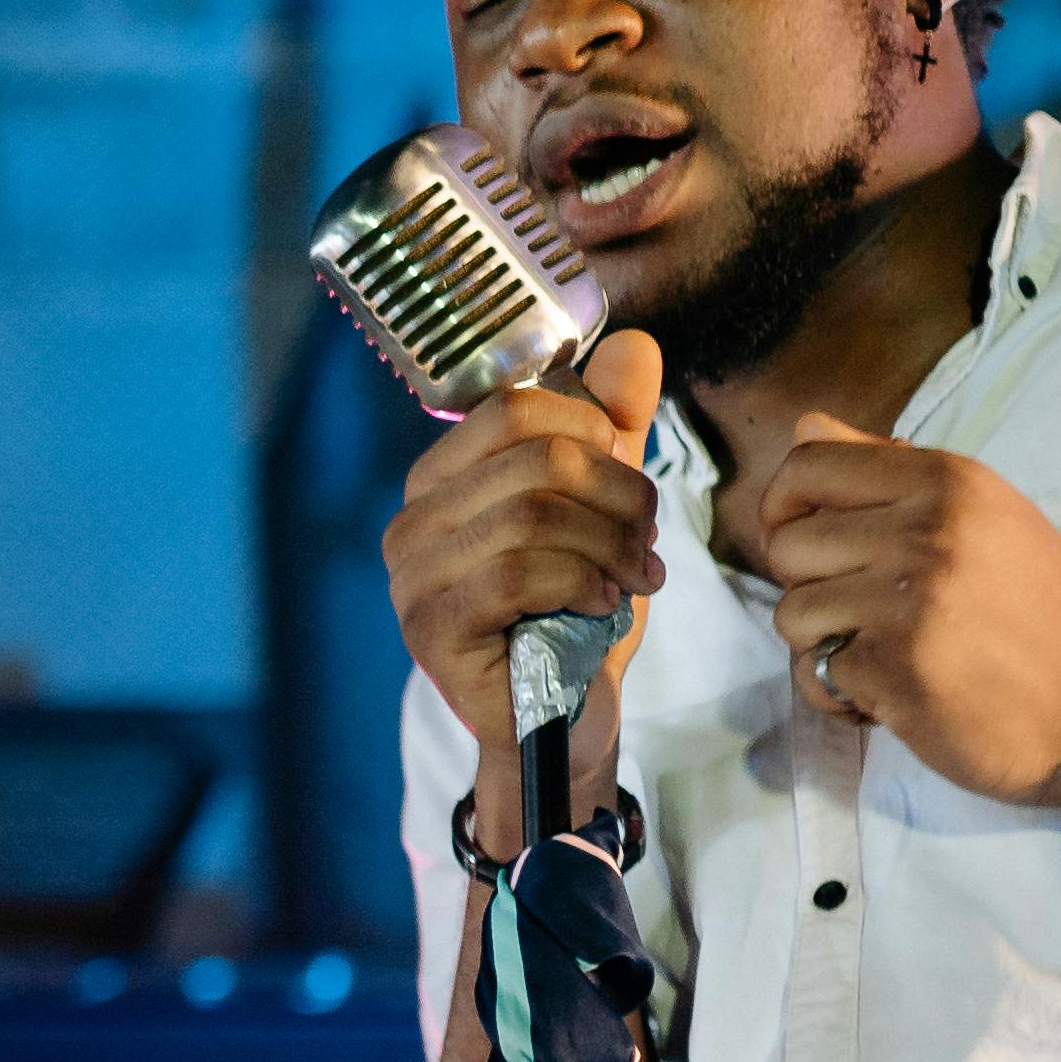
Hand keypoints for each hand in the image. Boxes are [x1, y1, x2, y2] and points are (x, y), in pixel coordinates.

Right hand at [381, 326, 667, 782]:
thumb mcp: (604, 506)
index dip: (594, 433)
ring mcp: (412, 578)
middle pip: (533, 455)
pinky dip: (581, 582)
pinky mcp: (431, 628)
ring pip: (531, 514)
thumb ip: (613, 426)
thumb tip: (633, 344)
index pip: (516, 407)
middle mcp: (411, 520)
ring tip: (637, 575)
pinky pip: (517, 574)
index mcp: (442, 477)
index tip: (629, 487)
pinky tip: (602, 603)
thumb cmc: (576, 611)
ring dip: (610, 543)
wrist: (563, 717)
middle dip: (617, 493)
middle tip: (649, 538)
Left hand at [736, 415, 1060, 809]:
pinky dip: (836, 695)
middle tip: (860, 612)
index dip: (784, 507)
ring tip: (879, 653)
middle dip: (809, 585)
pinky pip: (811, 675)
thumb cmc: (1038, 612)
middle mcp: (925, 530)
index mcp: (947, 481)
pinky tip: (887, 696)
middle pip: (786, 544)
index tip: (808, 542)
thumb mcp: (982, 518)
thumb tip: (804, 426)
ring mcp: (907, 601)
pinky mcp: (894, 670)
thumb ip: (889, 472)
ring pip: (790, 613)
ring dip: (822, 644)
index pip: (808, 466)